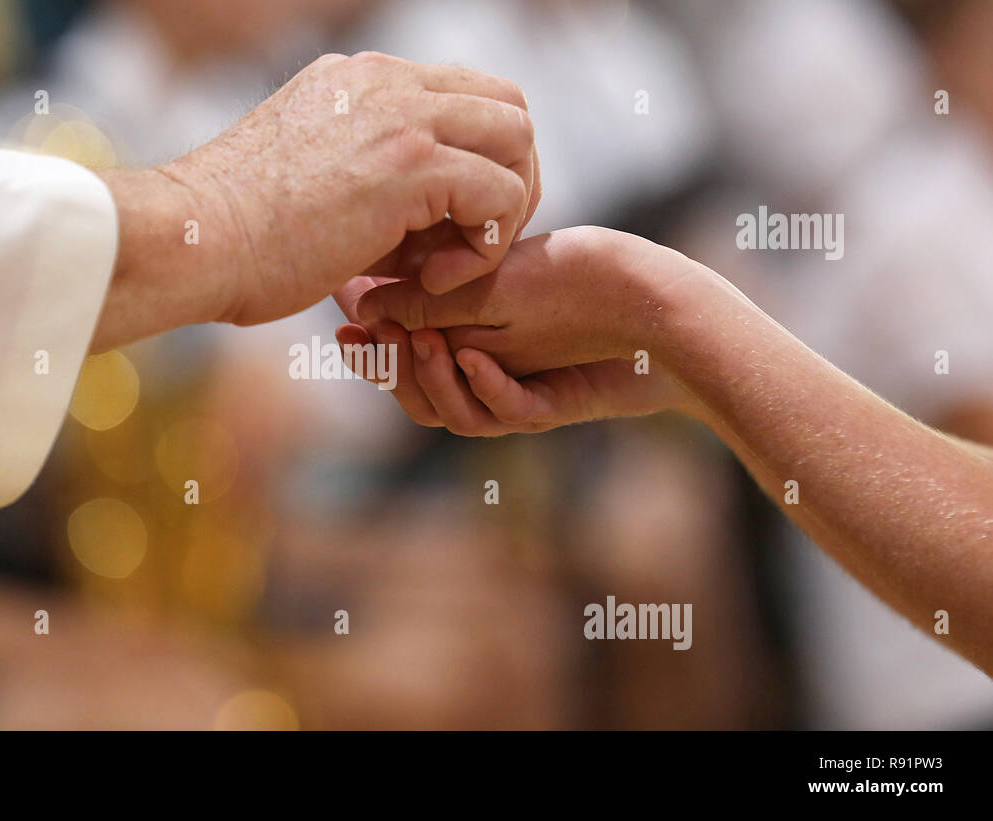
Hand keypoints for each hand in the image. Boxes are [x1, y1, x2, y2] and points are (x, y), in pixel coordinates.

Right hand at [93, 51, 538, 348]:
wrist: (189, 242)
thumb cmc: (228, 236)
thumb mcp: (302, 179)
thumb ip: (358, 176)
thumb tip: (405, 228)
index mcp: (359, 81)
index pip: (464, 97)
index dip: (474, 164)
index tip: (441, 228)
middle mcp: (387, 82)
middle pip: (509, 106)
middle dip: (509, 180)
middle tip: (465, 245)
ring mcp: (402, 116)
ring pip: (519, 139)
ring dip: (502, 211)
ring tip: (445, 267)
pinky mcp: (412, 164)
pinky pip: (502, 195)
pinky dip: (483, 248)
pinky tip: (426, 282)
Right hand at [334, 227, 702, 433]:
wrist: (658, 295)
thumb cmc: (577, 274)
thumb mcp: (488, 279)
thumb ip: (425, 297)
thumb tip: (355, 293)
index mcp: (460, 340)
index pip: (396, 357)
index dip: (366, 347)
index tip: (340, 323)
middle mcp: (481, 373)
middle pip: (416, 396)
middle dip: (389, 370)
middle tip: (373, 339)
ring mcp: (514, 394)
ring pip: (454, 414)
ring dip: (433, 381)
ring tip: (425, 345)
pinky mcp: (551, 406)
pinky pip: (508, 410)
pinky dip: (488, 388)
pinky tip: (476, 359)